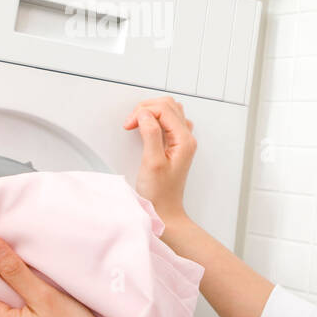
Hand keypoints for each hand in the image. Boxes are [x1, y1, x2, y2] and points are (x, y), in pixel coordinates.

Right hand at [121, 95, 196, 222]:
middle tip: (132, 122)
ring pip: (169, 111)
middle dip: (147, 108)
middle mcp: (186, 139)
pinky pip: (168, 122)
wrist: (164, 211)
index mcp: (184, 140)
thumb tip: (144, 115)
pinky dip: (155, 119)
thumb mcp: (152, 162)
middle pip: (168, 106)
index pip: (165, 109)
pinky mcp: (175, 146)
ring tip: (137, 123)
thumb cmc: (159, 193)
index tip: (130, 124)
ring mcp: (182, 142)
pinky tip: (146, 128)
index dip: (144, 111)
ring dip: (151, 112)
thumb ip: (150, 135)